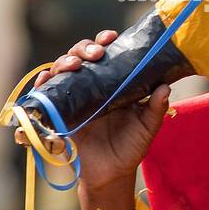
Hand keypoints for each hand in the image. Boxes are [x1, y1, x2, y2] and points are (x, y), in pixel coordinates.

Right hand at [22, 30, 169, 209]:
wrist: (112, 173)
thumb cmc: (131, 147)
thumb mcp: (148, 127)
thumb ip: (155, 108)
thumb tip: (164, 87)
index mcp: (114, 83)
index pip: (107, 55)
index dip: (105, 42)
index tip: (111, 37)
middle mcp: (93, 85)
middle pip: (81, 56)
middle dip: (84, 48)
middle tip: (95, 54)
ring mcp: (74, 97)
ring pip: (63, 70)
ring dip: (64, 61)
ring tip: (74, 65)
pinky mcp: (59, 112)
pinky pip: (46, 93)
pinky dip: (44, 83)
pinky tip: (47, 78)